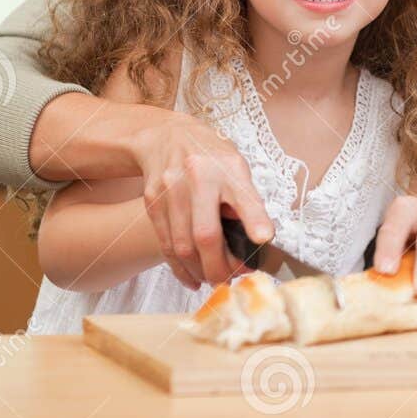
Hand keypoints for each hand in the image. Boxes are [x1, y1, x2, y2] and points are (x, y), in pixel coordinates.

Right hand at [133, 111, 272, 289]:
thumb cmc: (211, 156)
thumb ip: (248, 199)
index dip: (254, 220)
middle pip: (205, 235)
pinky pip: (165, 246)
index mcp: (225, 168)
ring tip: (218, 280)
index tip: (264, 239)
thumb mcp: (238, 168)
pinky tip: (194, 278)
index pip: (243, 197)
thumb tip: (260, 237)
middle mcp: (195, 180)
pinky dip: (181, 268)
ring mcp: (169, 194)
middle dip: (221, 267)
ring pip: (182, 247)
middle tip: (236, 278)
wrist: (167, 137)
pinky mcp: (152, 205)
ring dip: (201, 272)